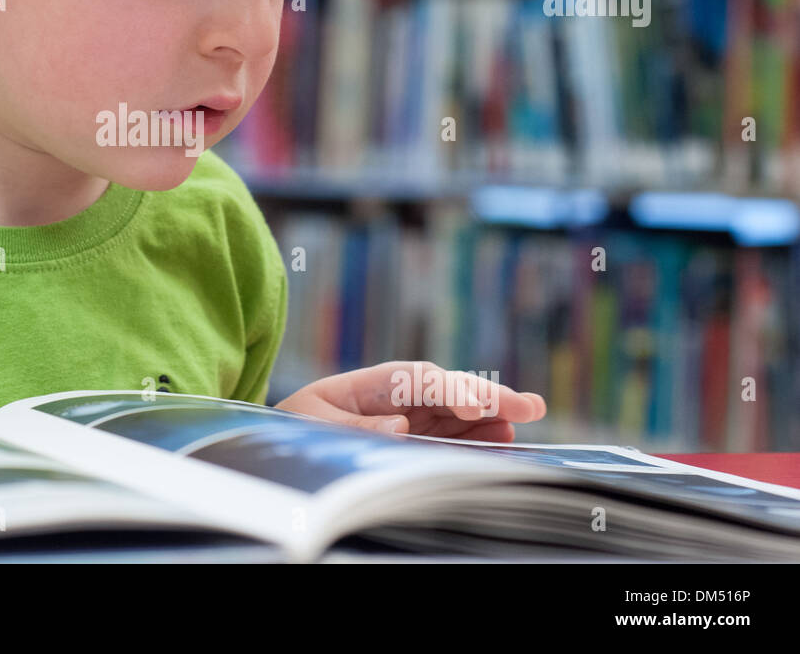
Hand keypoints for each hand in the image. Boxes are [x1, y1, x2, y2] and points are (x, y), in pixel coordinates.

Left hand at [274, 360, 546, 441]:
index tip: (474, 407)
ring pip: (457, 410)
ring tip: (528, 415)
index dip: (448, 391)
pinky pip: (451, 432)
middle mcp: (397, 394)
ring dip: (492, 413)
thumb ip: (356, 423)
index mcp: (371, 382)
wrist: (285, 431)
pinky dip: (477, 434)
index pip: (418, 380)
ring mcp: (410, 413)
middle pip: (448, 390)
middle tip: (530, 405)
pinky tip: (504, 436)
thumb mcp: (313, 420)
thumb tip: (401, 425)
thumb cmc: (298, 421)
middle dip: (488, 396)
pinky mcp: (415, 432)